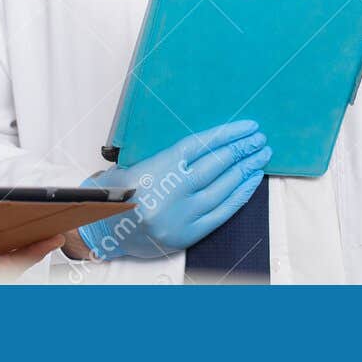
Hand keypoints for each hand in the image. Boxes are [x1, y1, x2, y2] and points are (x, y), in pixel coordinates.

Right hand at [77, 120, 270, 260]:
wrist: (101, 229)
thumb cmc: (121, 190)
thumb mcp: (140, 163)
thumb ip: (174, 156)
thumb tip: (215, 143)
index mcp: (158, 167)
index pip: (202, 145)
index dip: (229, 135)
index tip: (248, 128)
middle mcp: (172, 191)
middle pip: (217, 165)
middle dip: (242, 150)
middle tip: (259, 140)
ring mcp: (181, 215)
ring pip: (223, 188)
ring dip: (246, 170)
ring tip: (260, 157)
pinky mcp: (187, 234)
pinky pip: (222, 212)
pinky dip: (240, 195)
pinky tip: (252, 181)